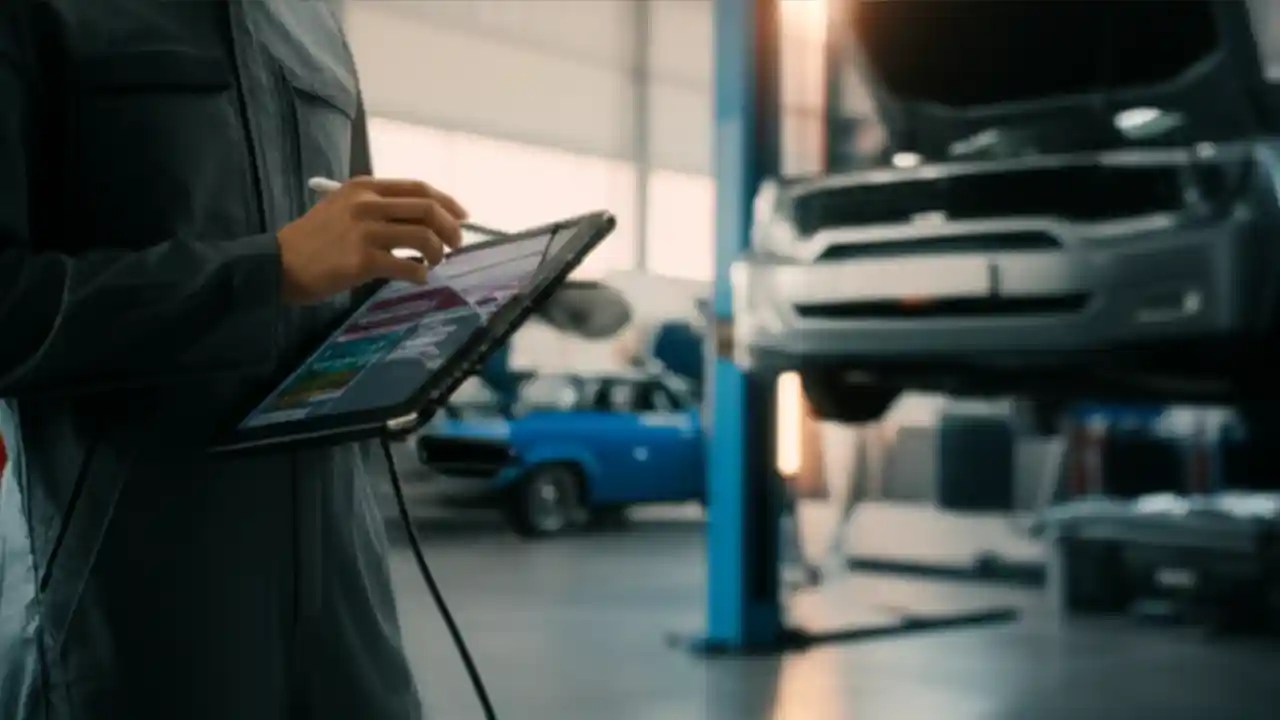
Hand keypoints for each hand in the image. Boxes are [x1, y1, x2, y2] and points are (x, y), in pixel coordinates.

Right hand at [276, 176, 467, 304]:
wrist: (279, 263)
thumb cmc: (312, 239)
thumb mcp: (342, 207)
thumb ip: (377, 207)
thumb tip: (421, 220)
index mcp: (364, 187)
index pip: (418, 188)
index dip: (447, 201)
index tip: (461, 216)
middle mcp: (368, 204)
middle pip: (427, 210)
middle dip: (450, 228)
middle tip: (456, 244)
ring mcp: (366, 231)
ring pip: (423, 238)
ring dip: (438, 253)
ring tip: (435, 262)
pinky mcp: (363, 260)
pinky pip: (407, 267)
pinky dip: (420, 273)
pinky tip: (419, 277)